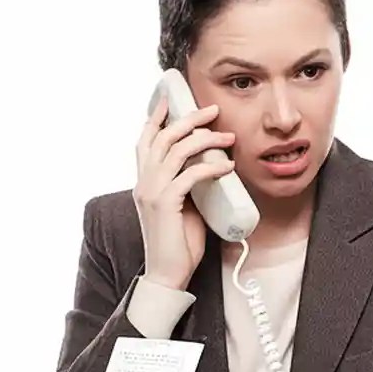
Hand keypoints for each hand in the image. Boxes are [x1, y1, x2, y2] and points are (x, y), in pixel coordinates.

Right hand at [132, 94, 236, 291]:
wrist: (167, 274)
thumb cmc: (178, 243)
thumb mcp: (183, 206)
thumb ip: (188, 185)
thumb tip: (209, 166)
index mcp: (144, 181)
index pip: (146, 140)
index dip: (157, 116)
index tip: (172, 97)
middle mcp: (144, 182)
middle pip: (164, 137)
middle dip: (189, 119)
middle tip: (212, 111)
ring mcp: (152, 192)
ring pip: (177, 151)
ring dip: (205, 140)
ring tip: (228, 137)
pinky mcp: (165, 204)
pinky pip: (190, 175)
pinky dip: (211, 167)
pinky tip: (227, 167)